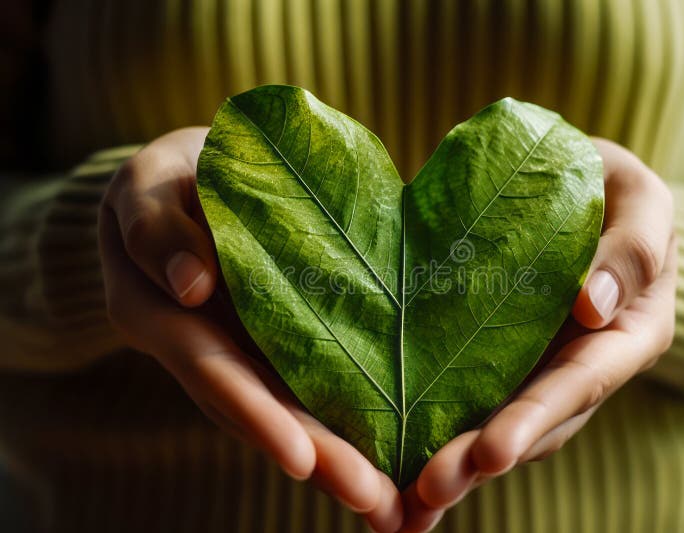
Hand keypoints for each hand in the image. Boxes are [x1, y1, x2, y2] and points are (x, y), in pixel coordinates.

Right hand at [98, 128, 401, 532]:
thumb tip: (192, 286)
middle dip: (316, 458)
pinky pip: (308, 380)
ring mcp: (241, 348)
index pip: (212, 371)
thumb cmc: (164, 177)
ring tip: (391, 502)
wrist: (188, 175)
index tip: (303, 459)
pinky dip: (342, 418)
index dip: (256, 415)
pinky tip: (387, 450)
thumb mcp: (145, 187)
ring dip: (335, 456)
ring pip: (287, 407)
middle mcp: (202, 347)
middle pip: (259, 410)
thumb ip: (156, 228)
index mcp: (161, 317)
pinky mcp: (275, 339)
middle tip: (375, 502)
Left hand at [402, 139, 677, 531]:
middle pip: (538, 422)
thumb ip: (634, 245)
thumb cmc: (617, 189)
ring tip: (408, 496)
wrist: (584, 189)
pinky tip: (403, 460)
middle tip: (430, 489)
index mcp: (628, 335)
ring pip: (503, 423)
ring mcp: (543, 366)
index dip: (536, 419)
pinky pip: (476, 397)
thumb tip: (595, 305)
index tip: (493, 452)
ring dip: (460, 462)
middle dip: (484, 459)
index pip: (582, 383)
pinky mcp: (504, 358)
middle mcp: (585, 365)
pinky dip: (446, 431)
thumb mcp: (639, 198)